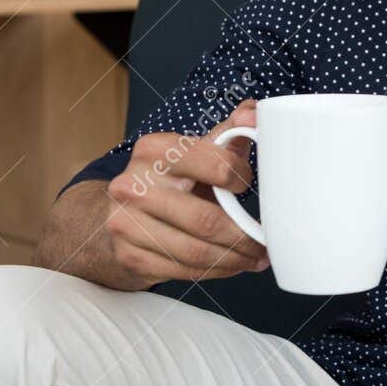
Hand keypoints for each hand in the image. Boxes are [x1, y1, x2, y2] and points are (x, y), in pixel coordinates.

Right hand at [101, 100, 269, 287]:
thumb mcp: (198, 148)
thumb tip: (255, 113)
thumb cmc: (172, 179)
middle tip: (266, 242)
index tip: (250, 186)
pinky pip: (184, 271)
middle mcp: (134, 185)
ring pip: (198, 252)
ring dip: (235, 259)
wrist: (119, 213)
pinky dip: (215, 272)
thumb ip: (231, 130)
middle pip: (208, 220)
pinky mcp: (129, 256)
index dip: (242, 179)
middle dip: (245, 237)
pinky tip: (231, 265)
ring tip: (255, 257)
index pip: (217, 165)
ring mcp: (127, 223)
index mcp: (156, 150)